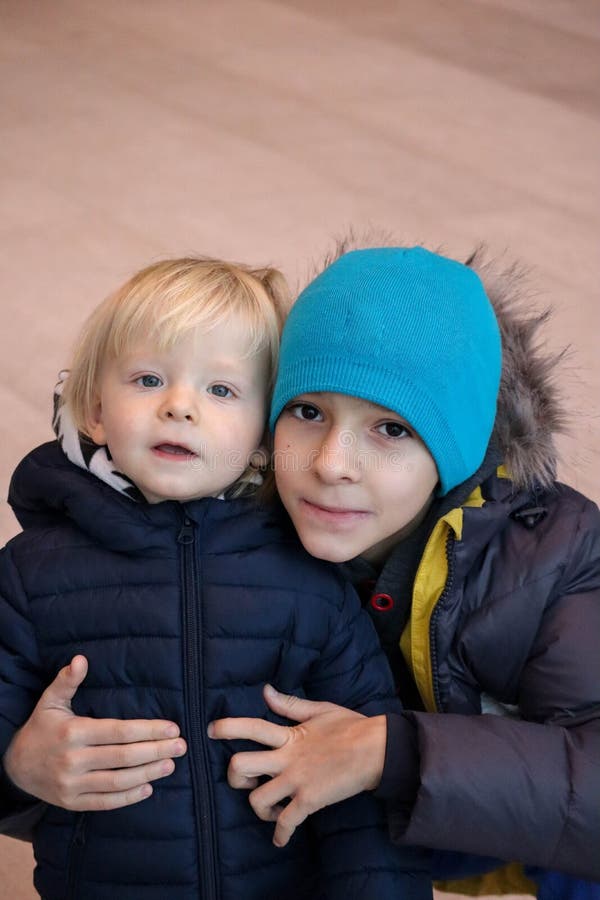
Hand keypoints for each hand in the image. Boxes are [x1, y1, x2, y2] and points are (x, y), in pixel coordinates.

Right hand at [2, 655, 186, 810]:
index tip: (172, 727)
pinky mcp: (71, 803)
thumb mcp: (50, 701)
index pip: (119, 732)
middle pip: (123, 757)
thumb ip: (67, 681)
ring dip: (147, 774)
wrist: (14, 766)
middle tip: (181, 746)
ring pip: (117, 782)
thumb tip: (81, 659)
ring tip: (170, 765)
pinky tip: (148, 788)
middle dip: (156, 751)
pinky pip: (104, 803)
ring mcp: (72, 785)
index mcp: (73, 732)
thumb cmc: (41, 727)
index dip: (148, 730)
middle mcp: (73, 760)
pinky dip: (127, 798)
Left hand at [208, 684, 385, 846]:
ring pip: (257, 799)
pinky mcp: (310, 800)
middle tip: (240, 780)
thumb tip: (266, 691)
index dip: (228, 727)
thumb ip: (290, 705)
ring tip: (267, 807)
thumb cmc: (351, 728)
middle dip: (233, 775)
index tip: (210, 730)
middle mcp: (288, 758)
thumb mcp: (319, 710)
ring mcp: (297, 780)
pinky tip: (280, 839)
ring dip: (257, 808)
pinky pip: (287, 823)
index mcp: (290, 735)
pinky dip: (280, 834)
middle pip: (242, 766)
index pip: (252, 727)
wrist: (377, 751)